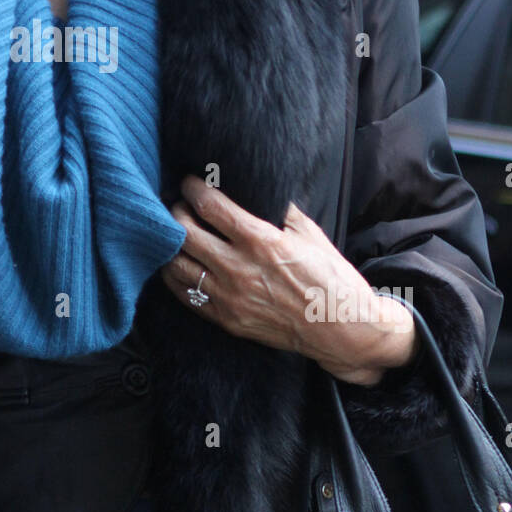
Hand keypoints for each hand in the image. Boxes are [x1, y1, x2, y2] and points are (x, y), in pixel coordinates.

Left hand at [160, 175, 418, 386]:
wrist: (340, 328)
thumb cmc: (329, 278)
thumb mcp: (309, 233)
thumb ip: (280, 210)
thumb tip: (259, 189)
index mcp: (260, 241)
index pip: (209, 207)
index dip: (193, 189)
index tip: (189, 183)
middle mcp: (239, 268)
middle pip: (185, 233)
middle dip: (176, 212)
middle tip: (178, 205)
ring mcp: (229, 297)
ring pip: (177, 265)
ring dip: (171, 244)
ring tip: (174, 233)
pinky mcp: (227, 319)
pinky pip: (186, 295)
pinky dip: (176, 276)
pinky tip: (179, 263)